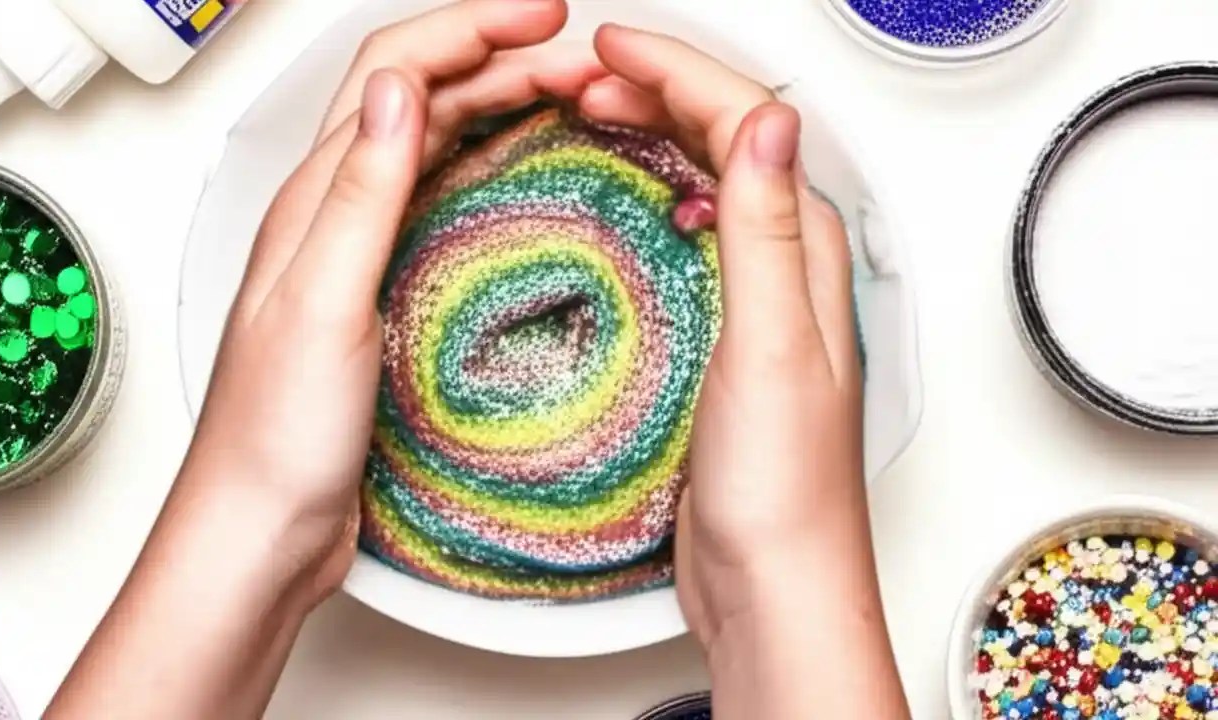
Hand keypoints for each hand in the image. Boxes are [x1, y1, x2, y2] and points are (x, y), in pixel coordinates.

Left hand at [184, 0, 603, 611]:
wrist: (260, 527)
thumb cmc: (274, 437)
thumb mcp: (321, 304)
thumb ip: (360, 193)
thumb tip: (398, 88)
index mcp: (314, 200)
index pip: (394, 72)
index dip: (470, 27)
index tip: (544, 17)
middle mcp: (334, 214)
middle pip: (420, 98)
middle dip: (499, 57)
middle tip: (576, 55)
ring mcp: (360, 253)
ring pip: (433, 146)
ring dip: (497, 105)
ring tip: (564, 95)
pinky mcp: (384, 296)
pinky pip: (440, 207)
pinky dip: (487, 171)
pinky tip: (519, 176)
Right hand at [581, 25, 906, 718]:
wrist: (774, 585)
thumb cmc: (782, 490)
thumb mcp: (770, 348)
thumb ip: (769, 232)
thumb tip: (768, 120)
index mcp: (807, 250)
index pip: (746, 124)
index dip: (677, 69)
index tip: (609, 47)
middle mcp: (789, 264)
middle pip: (728, 140)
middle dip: (661, 86)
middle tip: (588, 71)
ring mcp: (756, 297)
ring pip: (709, 181)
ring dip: (659, 132)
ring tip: (599, 111)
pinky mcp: (724, 335)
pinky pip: (692, 234)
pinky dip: (655, 193)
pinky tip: (633, 200)